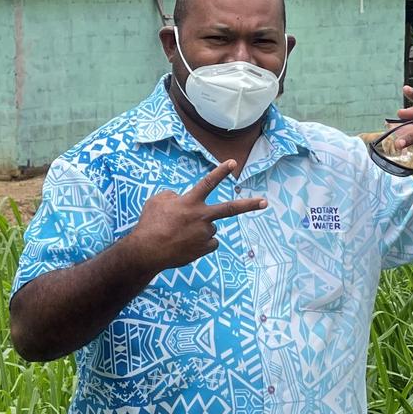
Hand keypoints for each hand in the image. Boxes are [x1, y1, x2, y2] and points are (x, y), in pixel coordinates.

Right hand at [127, 161, 266, 272]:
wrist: (148, 251)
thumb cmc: (150, 224)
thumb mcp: (157, 201)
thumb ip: (172, 195)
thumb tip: (180, 198)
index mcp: (190, 202)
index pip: (209, 182)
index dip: (221, 171)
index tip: (233, 162)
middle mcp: (202, 217)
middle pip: (230, 209)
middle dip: (249, 205)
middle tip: (264, 202)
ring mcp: (205, 234)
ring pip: (209, 227)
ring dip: (199, 228)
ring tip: (180, 234)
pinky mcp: (205, 249)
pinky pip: (208, 242)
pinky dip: (200, 243)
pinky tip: (186, 243)